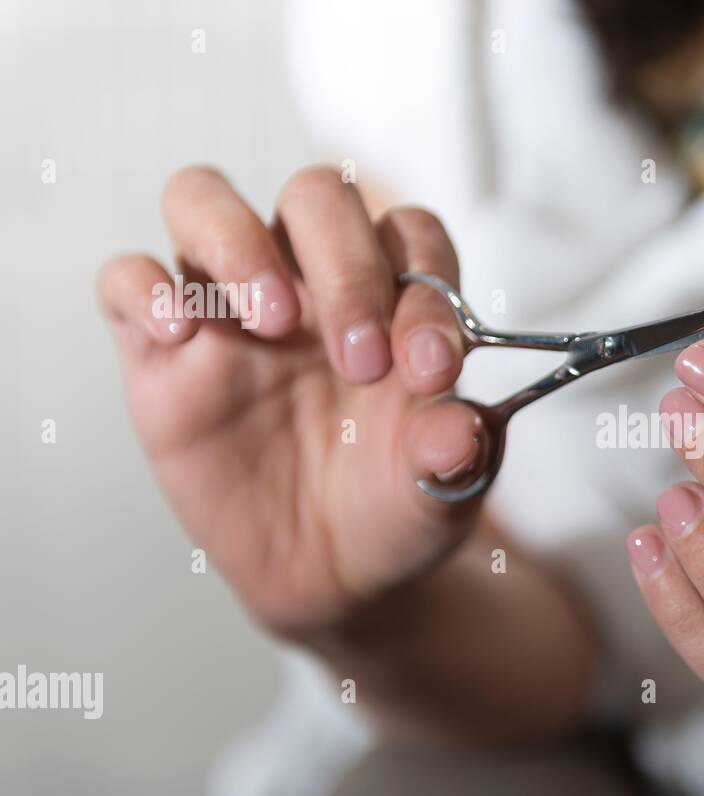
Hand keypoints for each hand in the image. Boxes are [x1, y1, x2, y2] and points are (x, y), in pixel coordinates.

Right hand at [98, 166, 480, 635]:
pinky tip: (181, 332)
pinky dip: (144, 289)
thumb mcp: (444, 487)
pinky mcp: (162, 355)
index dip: (428, 284)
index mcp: (393, 298)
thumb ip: (455, 449)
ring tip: (273, 319)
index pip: (410, 236)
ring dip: (238, 242)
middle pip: (316, 198)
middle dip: (347, 264)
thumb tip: (458, 426)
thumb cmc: (395, 504)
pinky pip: (126, 280)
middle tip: (362, 360)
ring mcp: (232, 312)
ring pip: (203, 200)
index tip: (434, 368)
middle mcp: (312, 285)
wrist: (335, 571)